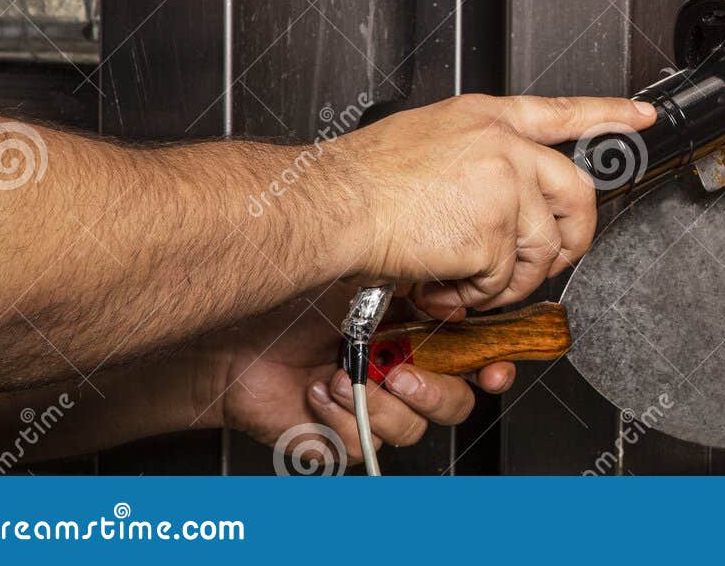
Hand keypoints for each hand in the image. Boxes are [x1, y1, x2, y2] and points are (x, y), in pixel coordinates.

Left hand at [196, 290, 514, 465]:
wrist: (232, 340)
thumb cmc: (290, 300)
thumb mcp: (367, 278)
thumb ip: (418, 284)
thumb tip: (459, 291)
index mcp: (418, 334)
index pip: (475, 358)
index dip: (493, 368)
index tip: (492, 369)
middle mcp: (400, 373)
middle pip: (454, 404)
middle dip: (434, 394)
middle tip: (402, 375)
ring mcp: (372, 409)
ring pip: (410, 430)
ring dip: (376, 404)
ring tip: (340, 374)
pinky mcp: (340, 437)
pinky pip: (364, 446)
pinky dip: (340, 418)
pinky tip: (316, 391)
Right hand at [341, 94, 654, 314]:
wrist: (330, 204)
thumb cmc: (359, 180)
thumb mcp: (426, 140)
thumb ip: (475, 157)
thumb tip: (501, 193)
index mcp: (486, 119)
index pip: (562, 111)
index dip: (607, 114)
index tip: (639, 116)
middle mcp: (504, 146)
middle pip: (575, 192)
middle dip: (571, 239)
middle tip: (550, 263)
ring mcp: (504, 185)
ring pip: (541, 248)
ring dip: (507, 280)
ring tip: (465, 282)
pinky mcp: (494, 230)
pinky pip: (504, 279)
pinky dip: (475, 295)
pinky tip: (444, 286)